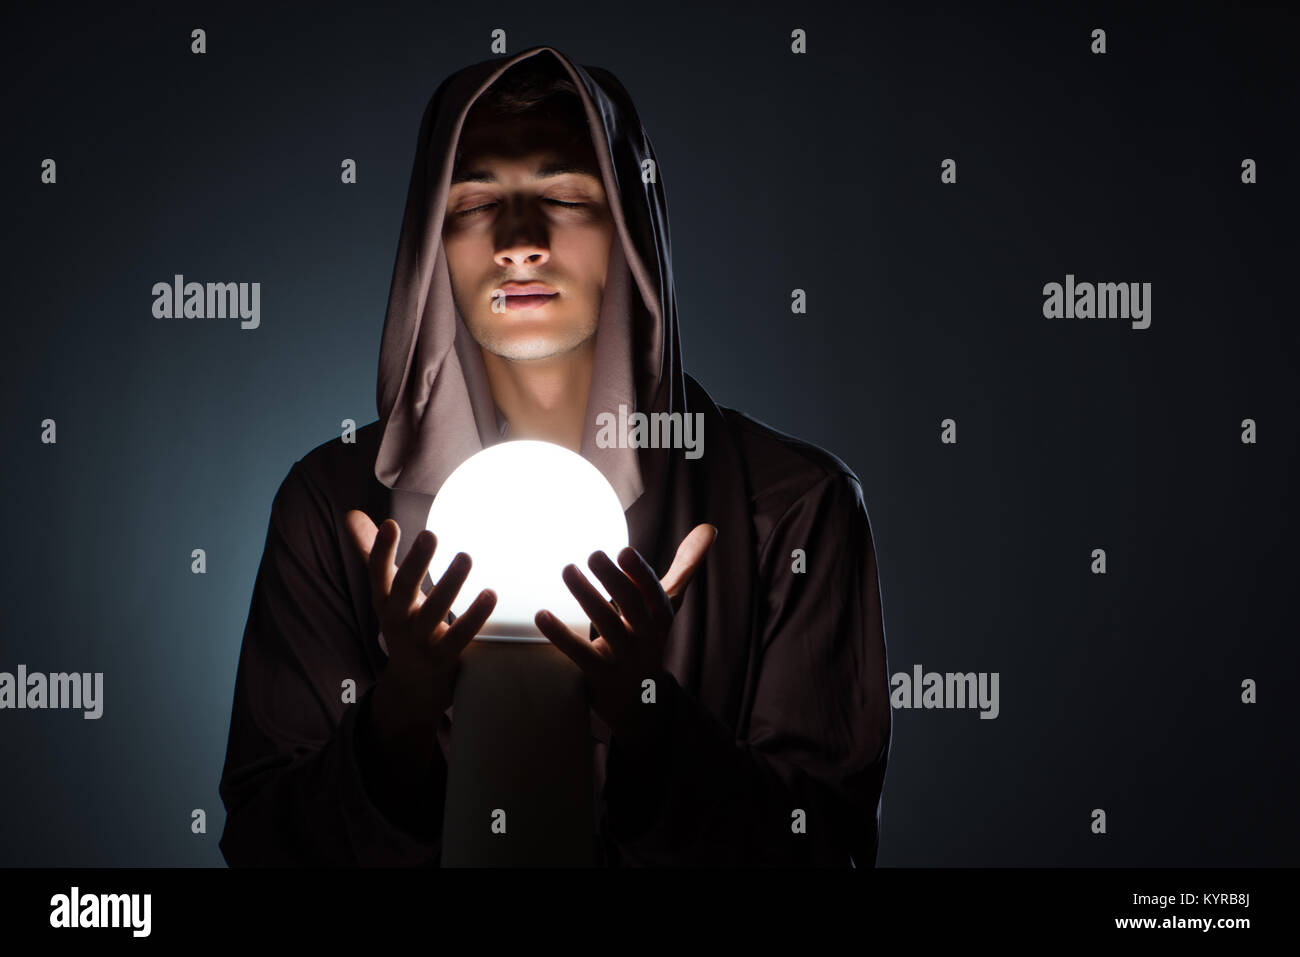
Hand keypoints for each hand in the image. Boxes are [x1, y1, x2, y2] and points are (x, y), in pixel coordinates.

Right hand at [345, 511, 496, 742]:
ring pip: (433, 613)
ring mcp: (419, 642)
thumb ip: (373, 553)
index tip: (390, 525)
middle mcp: (397, 621)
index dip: (380, 551)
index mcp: (384, 602)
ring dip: (449, 584)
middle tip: (430, 534)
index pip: (377, 574)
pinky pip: (460, 637)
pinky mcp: (443, 659)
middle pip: (403, 591)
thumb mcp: (387, 592)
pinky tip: (490, 593)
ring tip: (465, 556)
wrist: (412, 687)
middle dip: (414, 563)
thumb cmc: (404, 625)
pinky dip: (475, 616)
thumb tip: (351, 514)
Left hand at [534, 524, 716, 743]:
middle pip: (633, 606)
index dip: (640, 574)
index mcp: (660, 617)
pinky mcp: (600, 675)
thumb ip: (685, 566)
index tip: (624, 552)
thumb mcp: (667, 605)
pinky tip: (542, 614)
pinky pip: (580, 654)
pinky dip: (560, 635)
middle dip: (614, 580)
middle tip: (593, 555)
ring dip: (587, 596)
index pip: (654, 593)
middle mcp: (646, 637)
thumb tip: (709, 526)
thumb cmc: (649, 638)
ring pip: (607, 626)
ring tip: (568, 569)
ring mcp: (624, 658)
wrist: (643, 703)